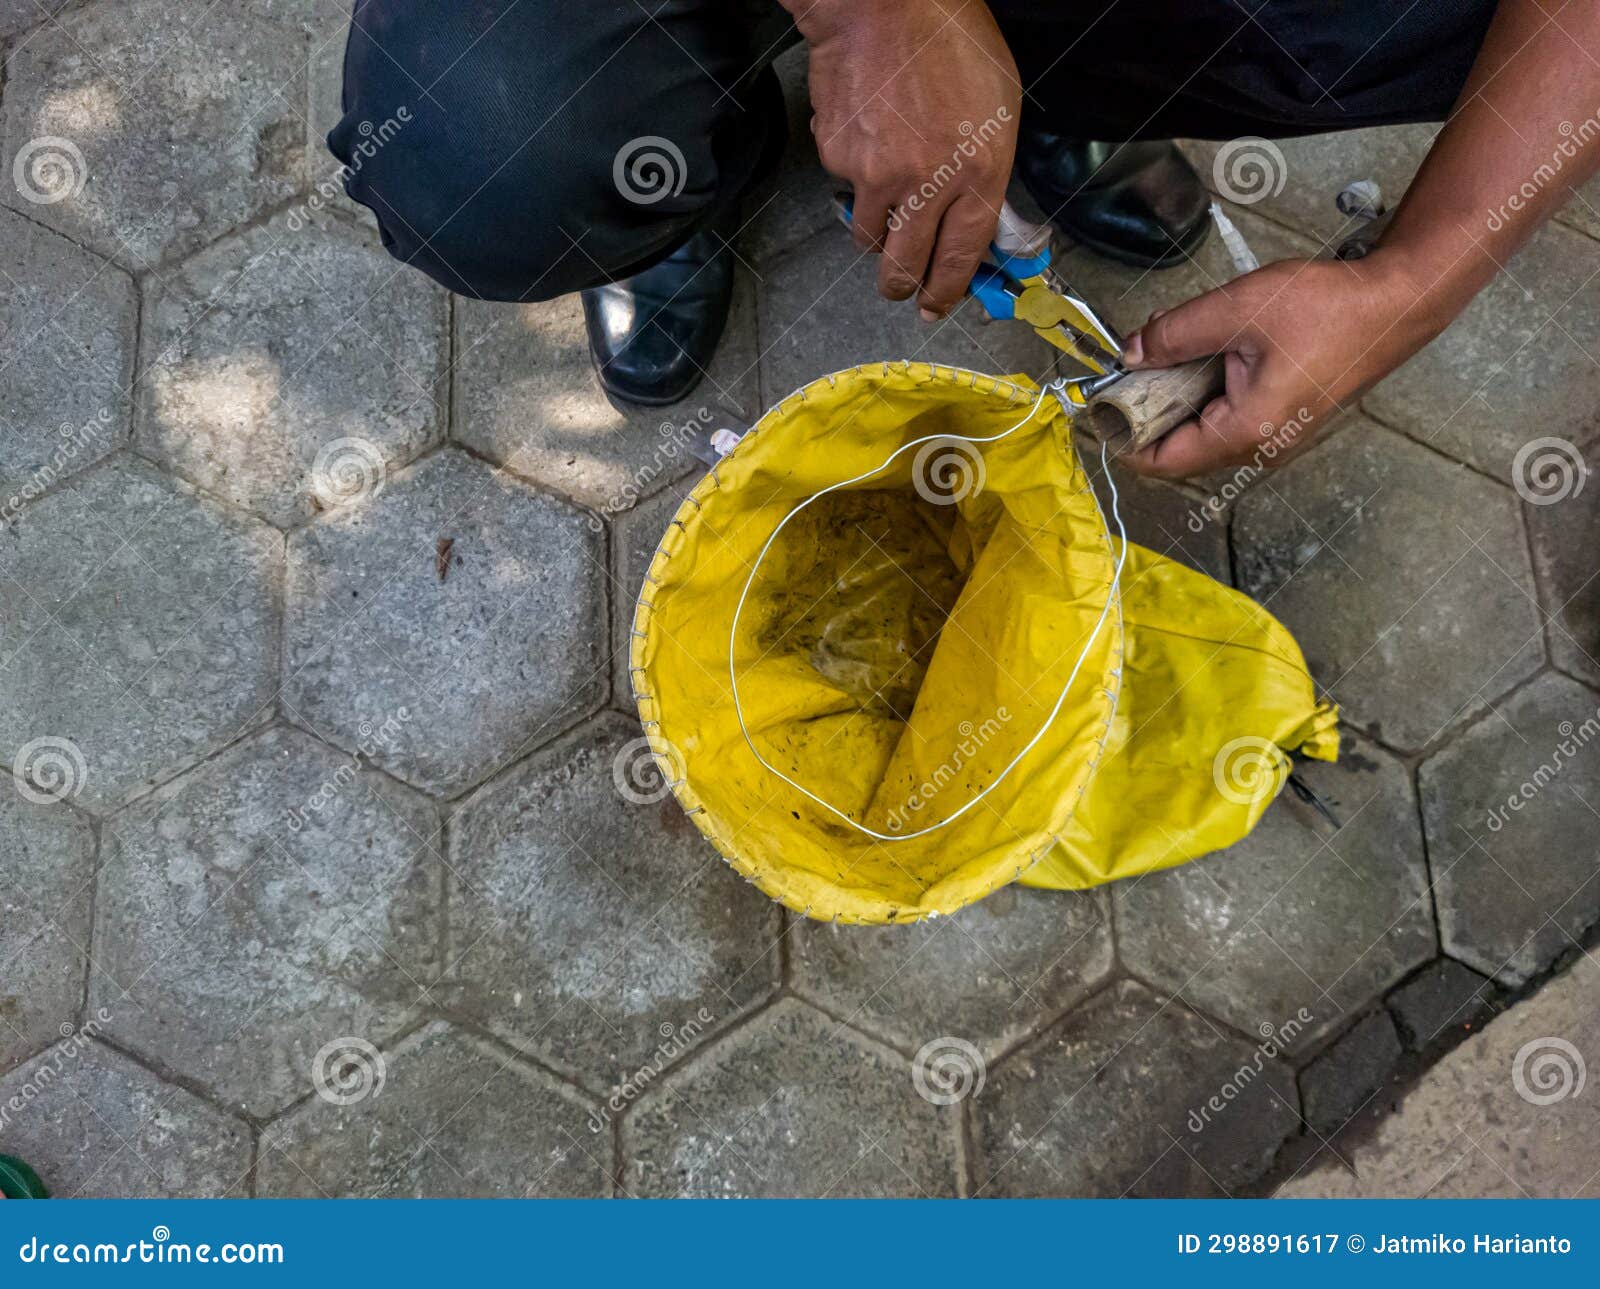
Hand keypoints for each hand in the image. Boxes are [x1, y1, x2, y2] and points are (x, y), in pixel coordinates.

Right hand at [795, 0, 1020, 316]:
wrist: (884, 5)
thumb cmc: (952, 42)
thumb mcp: (999, 108)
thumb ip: (988, 170)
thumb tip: (976, 222)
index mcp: (978, 172)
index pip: (961, 257)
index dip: (946, 292)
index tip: (934, 308)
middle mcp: (927, 184)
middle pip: (904, 267)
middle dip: (901, 287)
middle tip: (901, 289)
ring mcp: (877, 175)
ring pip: (869, 236)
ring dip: (877, 232)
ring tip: (887, 199)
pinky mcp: (838, 159)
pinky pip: (846, 186)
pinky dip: (855, 173)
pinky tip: (869, 135)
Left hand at [1122, 252, 1448, 477]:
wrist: (1396, 304)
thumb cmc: (1326, 308)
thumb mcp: (1237, 310)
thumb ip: (1175, 333)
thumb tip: (1129, 353)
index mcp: (1245, 433)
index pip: (1162, 462)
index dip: (1123, 440)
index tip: (1098, 410)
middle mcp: (1259, 449)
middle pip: (1179, 452)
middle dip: (1147, 416)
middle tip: (1129, 372)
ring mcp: (1274, 440)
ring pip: (1203, 435)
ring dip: (1176, 403)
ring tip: (1165, 358)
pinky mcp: (1283, 421)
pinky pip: (1227, 419)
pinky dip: (1204, 396)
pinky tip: (1202, 358)